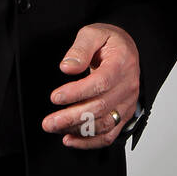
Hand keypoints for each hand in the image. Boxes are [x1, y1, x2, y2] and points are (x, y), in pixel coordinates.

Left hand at [41, 23, 139, 148]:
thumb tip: (67, 67)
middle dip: (71, 117)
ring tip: (55, 128)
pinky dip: (90, 142)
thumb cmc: (109, 42)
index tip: (55, 97)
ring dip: (77, 130)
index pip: (100, 83)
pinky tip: (70, 138)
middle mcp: (128, 85)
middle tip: (49, 122)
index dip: (76, 93)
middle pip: (100, 107)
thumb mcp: (93, 34)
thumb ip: (80, 48)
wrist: (127, 50)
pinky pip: (110, 134)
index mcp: (121, 63)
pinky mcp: (124, 114)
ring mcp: (127, 102)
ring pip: (104, 124)